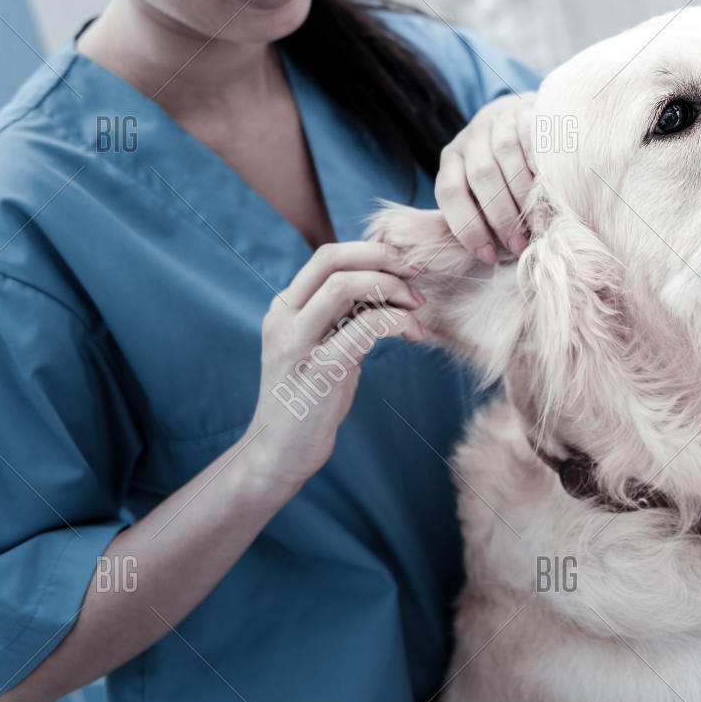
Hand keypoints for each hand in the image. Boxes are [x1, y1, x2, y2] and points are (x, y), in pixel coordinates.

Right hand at [243, 241, 428, 489]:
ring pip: (346, 287)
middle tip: (419, 274)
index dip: (371, 250)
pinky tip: (414, 333)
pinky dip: (398, 321)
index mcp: (285, 307)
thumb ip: (340, 314)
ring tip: (419, 308)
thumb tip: (384, 283)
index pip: (327, 256)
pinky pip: (364, 327)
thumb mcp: (320, 345)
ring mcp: (296, 344)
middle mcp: (283, 318)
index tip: (406, 264)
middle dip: (384, 259)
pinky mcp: (318, 371)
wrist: (280, 451)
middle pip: (334, 260)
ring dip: (394, 289)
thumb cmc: (310, 397)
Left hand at [435, 92, 536, 263]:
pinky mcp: (525, 112)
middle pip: (480, 176)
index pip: (450, 192)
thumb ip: (482, 214)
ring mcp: (498, 121)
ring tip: (538, 227)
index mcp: (452, 158)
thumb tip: (490, 259)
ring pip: (506, 155)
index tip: (488, 257)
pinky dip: (539, 166)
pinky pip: (531, 138)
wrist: (521, 116)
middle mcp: (471, 138)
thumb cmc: (504, 169)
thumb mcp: (483, 188)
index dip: (467, 228)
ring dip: (523, 196)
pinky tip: (550, 190)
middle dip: (500, 217)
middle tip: (519, 246)